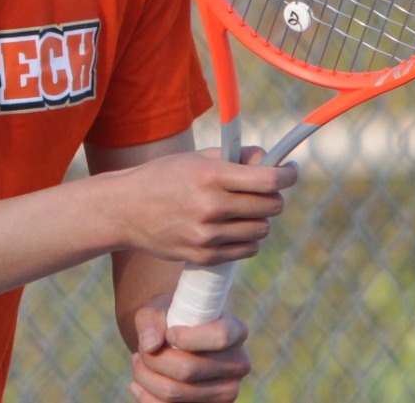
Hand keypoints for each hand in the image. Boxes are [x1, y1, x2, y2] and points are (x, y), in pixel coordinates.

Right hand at [103, 147, 296, 264]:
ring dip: (258, 219)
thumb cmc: (163, 177)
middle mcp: (211, 207)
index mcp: (210, 176)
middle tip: (261, 191)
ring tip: (242, 210)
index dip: (287, 175)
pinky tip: (231, 228)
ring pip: (261, 230)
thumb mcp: (196, 158)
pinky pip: (246, 250)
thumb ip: (235, 158)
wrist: (124, 210)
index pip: (268, 180)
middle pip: (270, 206)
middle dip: (271, 197)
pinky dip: (246, 239)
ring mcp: (207, 236)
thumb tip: (271, 163)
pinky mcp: (204, 257)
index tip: (290, 172)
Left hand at [128, 298, 251, 401]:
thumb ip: (151, 321)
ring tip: (138, 362)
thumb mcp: (159, 309)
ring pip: (176, 392)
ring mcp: (226, 392)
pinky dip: (147, 397)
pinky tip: (137, 384)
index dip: (187, 337)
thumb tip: (149, 345)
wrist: (173, 341)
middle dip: (154, 359)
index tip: (168, 334)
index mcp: (236, 331)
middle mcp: (238, 364)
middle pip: (189, 369)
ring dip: (146, 377)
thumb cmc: (170, 320)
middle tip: (142, 350)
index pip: (220, 336)